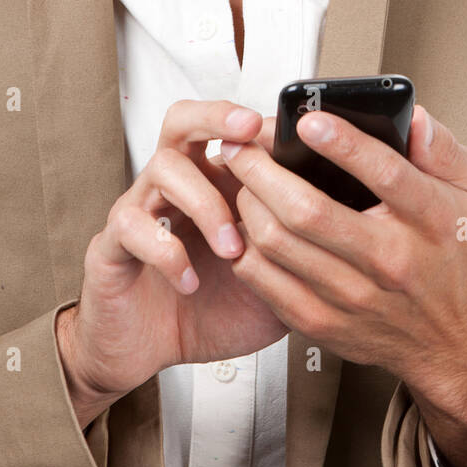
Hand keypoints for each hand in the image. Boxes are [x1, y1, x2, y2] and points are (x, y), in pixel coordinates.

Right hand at [57, 99, 287, 429]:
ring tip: (233, 249)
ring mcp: (142, 209)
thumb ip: (301, 250)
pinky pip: (133, 226)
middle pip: (184, 120)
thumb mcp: (273, 279)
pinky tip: (191, 280)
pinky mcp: (112, 243)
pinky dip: (166, 251)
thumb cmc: (207, 308)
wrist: (145, 349)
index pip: (231, 130)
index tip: (294, 132)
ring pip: (163, 168)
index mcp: (214, 183)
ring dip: (205, 203)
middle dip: (216, 116)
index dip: (260, 123)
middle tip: (248, 132)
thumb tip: (354, 235)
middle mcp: (176, 186)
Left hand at [220, 105, 466, 464]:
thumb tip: (413, 118)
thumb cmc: (454, 254)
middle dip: (262, 169)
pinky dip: (244, 244)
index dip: (342, 144)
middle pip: (308, 212)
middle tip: (241, 142)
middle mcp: (390, 261)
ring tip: (240, 174)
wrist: (452, 338)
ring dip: (247, 200)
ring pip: (276, 243)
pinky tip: (245, 220)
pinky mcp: (322, 322)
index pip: (385, 175)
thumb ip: (441, 148)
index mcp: (430, 220)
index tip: (307, 120)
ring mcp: (352, 297)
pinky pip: (264, 280)